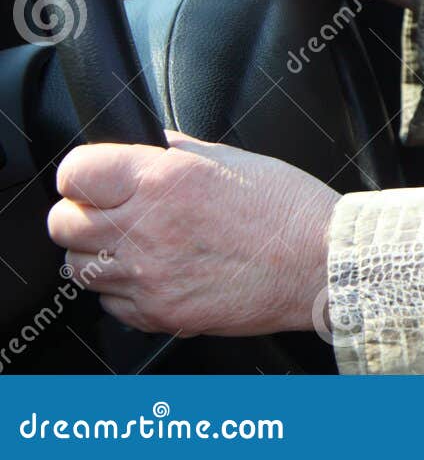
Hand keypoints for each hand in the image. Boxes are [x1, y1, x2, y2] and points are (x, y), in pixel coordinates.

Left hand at [46, 132, 338, 336]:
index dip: (84, 174)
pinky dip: (124, 292)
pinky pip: (110, 305)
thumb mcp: (234, 157)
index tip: (96, 179)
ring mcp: (149, 277)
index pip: (75, 173)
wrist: (322, 263)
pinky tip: (158, 275)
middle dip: (83, 214)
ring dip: (99, 255)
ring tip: (135, 247)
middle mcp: (146, 228)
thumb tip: (146, 146)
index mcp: (163, 180)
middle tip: (112, 213)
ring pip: (79, 268)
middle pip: (64, 224)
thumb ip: (178, 152)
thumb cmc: (289, 208)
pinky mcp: (160, 313)